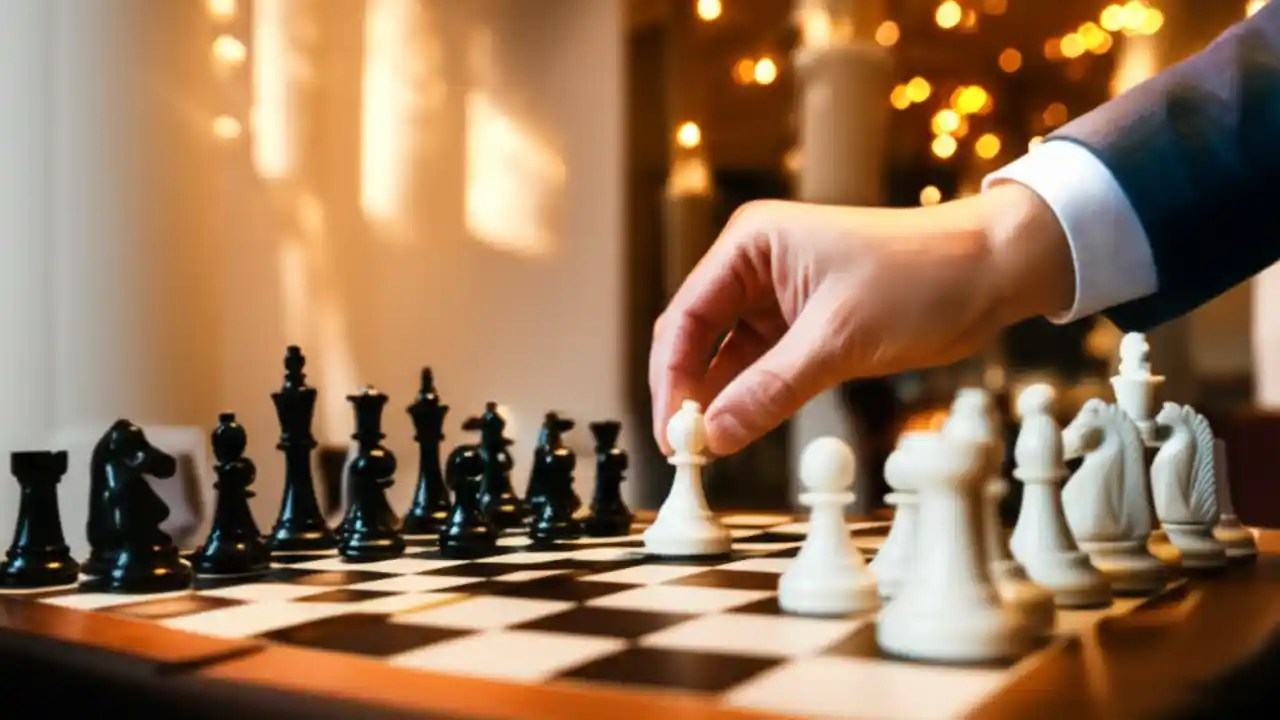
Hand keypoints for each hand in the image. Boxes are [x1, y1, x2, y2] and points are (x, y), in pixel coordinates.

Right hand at [649, 182, 1072, 455]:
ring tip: (709, 451)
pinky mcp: (805, 323)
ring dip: (719, 400)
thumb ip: (770, 388)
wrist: (994, 268)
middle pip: (697, 337)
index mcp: (752, 245)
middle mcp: (756, 265)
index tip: (674, 433)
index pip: (688, 318)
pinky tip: (740, 431)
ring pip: (728, 357)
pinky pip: (762, 366)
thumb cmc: (921, 278)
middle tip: (686, 450)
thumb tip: (716, 436)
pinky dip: (752, 398)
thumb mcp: (840, 339)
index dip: (672, 378)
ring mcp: (779, 295)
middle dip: (688, 391)